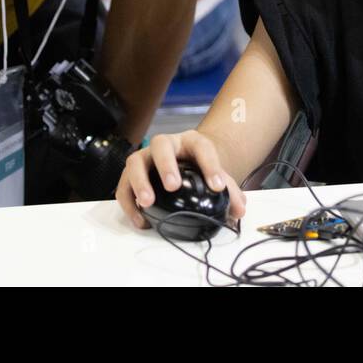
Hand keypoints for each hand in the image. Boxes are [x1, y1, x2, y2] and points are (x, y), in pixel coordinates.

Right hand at [116, 130, 245, 229]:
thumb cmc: (200, 168)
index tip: (218, 186)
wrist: (185, 162)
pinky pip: (123, 186)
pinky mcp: (131, 174)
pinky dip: (128, 203)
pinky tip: (141, 220)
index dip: (210, 165)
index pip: (202, 147)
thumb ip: (230, 191)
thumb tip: (239, 209)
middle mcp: (165, 145)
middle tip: (172, 187)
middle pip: (161, 145)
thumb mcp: (217, 174)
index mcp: (191, 142)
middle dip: (165, 165)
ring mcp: (145, 157)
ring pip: (135, 162)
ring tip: (148, 203)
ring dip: (139, 182)